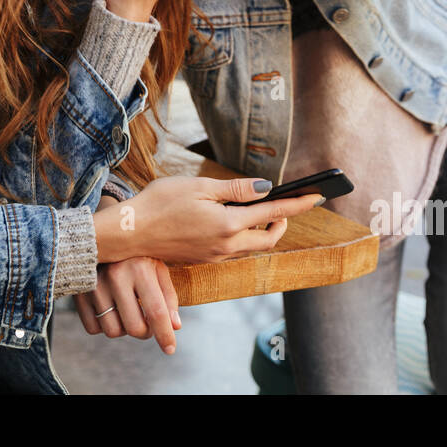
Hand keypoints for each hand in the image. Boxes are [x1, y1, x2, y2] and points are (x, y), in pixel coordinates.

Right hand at [74, 257, 181, 353]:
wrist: (101, 235)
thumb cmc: (136, 254)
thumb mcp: (157, 267)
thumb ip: (168, 297)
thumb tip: (175, 327)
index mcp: (140, 268)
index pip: (156, 312)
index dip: (165, 335)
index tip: (170, 349)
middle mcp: (115, 276)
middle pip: (134, 328)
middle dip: (145, 333)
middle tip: (148, 324)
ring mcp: (94, 285)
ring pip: (112, 331)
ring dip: (124, 329)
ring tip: (127, 311)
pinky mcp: (78, 292)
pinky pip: (92, 328)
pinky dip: (103, 325)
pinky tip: (110, 309)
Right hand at [92, 174, 323, 264]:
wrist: (129, 233)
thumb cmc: (159, 204)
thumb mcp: (198, 187)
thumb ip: (234, 190)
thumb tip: (264, 188)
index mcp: (227, 225)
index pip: (273, 214)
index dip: (297, 205)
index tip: (317, 196)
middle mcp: (225, 245)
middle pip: (268, 239)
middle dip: (283, 224)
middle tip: (289, 207)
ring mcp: (214, 256)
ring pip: (251, 246)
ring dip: (263, 231)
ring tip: (263, 211)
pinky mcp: (203, 259)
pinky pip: (233, 250)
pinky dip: (243, 236)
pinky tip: (233, 220)